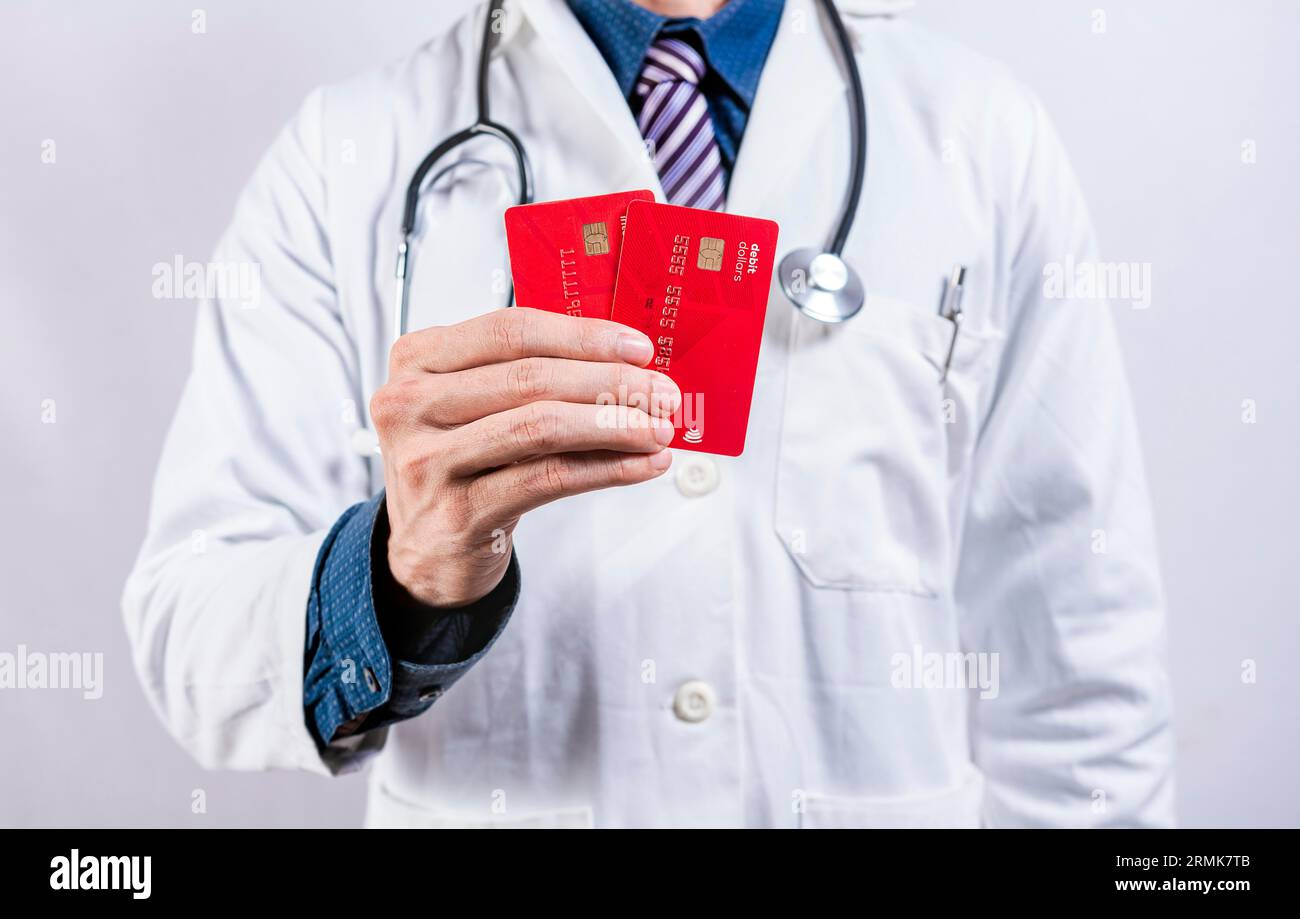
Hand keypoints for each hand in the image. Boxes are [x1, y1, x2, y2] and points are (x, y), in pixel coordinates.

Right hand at [371, 307, 679, 608]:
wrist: (426, 548)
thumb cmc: (459, 463)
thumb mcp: (473, 404)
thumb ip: (527, 375)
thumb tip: (625, 365)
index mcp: (417, 359)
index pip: (511, 332)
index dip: (582, 337)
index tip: (637, 349)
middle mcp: (410, 404)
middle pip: (530, 378)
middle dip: (610, 383)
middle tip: (661, 393)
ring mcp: (428, 461)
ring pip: (540, 427)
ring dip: (614, 426)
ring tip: (658, 429)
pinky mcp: (457, 513)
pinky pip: (548, 480)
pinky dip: (606, 470)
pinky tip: (640, 466)